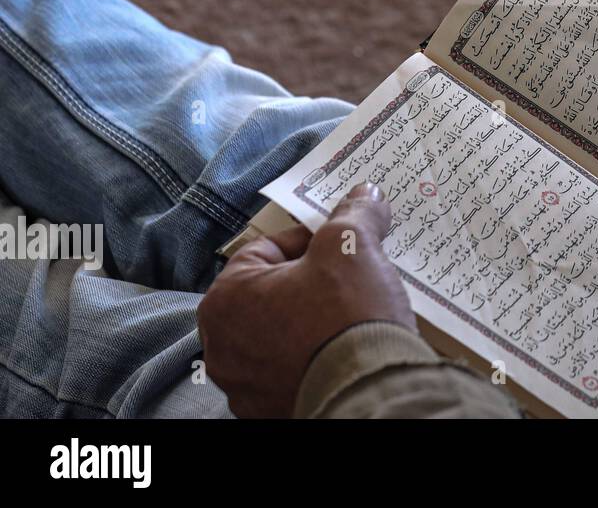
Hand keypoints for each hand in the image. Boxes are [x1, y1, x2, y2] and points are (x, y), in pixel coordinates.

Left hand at [198, 182, 415, 417]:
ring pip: (278, 336)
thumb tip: (365, 195)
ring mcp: (244, 385)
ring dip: (308, 323)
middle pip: (269, 295)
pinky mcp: (270, 411)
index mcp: (226, 300)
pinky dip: (312, 359)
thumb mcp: (353, 246)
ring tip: (348, 317)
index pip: (264, 250)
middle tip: (346, 278)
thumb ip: (354, 214)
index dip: (307, 240)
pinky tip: (343, 351)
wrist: (368, 392)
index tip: (339, 244)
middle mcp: (222, 347)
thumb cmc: (346, 316)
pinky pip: (289, 371)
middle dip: (307, 283)